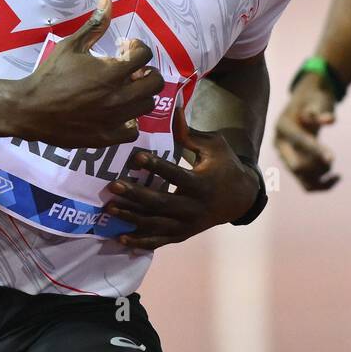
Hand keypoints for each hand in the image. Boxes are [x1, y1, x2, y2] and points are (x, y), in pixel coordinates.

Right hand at [10, 0, 164, 147]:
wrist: (29, 109)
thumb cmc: (50, 74)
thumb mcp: (71, 45)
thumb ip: (94, 25)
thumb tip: (108, 0)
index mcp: (111, 72)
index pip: (145, 56)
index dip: (139, 49)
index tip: (127, 50)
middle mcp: (118, 96)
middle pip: (155, 83)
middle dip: (148, 72)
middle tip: (133, 71)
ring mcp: (114, 119)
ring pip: (148, 105)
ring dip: (141, 94)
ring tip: (125, 89)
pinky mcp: (107, 137)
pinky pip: (134, 131)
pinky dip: (131, 121)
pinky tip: (119, 113)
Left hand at [105, 100, 260, 249]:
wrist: (241, 199)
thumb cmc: (225, 166)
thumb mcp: (214, 146)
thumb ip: (190, 133)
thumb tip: (173, 109)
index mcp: (202, 184)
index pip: (176, 175)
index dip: (157, 166)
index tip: (136, 156)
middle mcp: (194, 207)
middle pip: (161, 203)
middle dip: (135, 195)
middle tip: (113, 186)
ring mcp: (188, 224)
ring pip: (156, 224)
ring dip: (131, 217)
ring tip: (109, 208)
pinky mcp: (183, 234)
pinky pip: (159, 241)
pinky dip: (140, 242)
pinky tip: (120, 238)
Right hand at [273, 73, 338, 190]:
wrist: (306, 107)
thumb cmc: (313, 101)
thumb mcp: (316, 100)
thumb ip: (319, 110)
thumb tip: (330, 120)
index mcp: (282, 126)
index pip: (299, 141)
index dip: (316, 149)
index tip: (332, 158)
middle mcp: (281, 146)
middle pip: (296, 166)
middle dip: (317, 165)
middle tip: (332, 157)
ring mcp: (287, 159)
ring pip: (303, 180)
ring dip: (322, 175)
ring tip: (332, 160)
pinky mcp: (296, 168)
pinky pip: (308, 185)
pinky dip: (323, 185)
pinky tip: (337, 177)